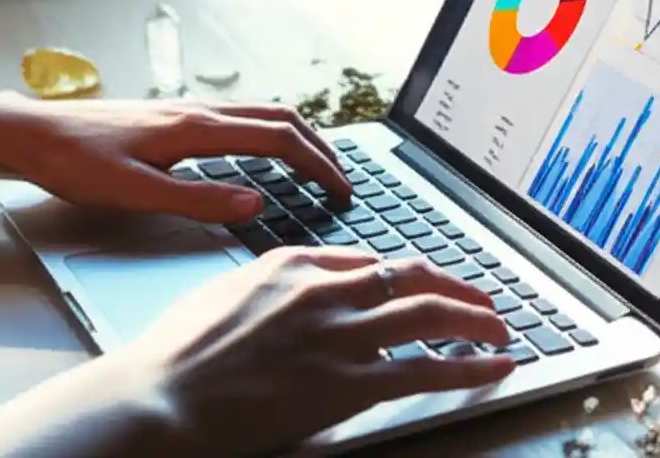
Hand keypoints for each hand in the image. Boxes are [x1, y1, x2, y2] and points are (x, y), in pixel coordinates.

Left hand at [0, 98, 351, 222]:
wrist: (30, 133)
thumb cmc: (75, 162)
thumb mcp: (136, 193)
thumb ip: (199, 199)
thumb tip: (257, 203)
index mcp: (199, 129)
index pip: (280, 141)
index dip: (319, 167)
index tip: (340, 191)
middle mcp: (201, 112)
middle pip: (283, 119)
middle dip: (322, 150)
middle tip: (342, 182)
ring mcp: (190, 111)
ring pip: (264, 115)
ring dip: (300, 138)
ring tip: (317, 167)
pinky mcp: (178, 118)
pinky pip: (243, 118)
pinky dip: (273, 134)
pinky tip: (265, 156)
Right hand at [0, 248, 514, 457]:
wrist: (157, 400)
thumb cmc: (174, 356)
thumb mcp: (221, 295)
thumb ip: (269, 284)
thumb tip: (295, 283)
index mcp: (292, 264)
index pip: (369, 260)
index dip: (407, 273)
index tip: (425, 282)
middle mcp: (325, 290)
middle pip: (411, 276)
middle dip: (455, 284)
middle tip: (481, 296)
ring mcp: (340, 335)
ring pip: (429, 314)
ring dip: (475, 319)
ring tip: (501, 326)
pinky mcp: (347, 382)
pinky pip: (425, 367)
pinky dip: (469, 366)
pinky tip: (495, 365)